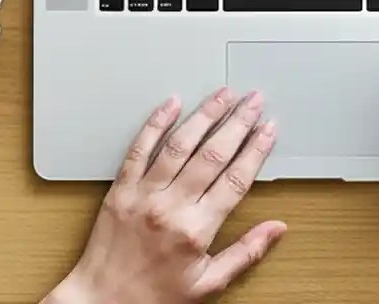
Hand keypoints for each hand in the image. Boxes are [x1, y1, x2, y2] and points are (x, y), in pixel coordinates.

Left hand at [43, 89, 284, 303]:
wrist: (101, 301)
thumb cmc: (154, 297)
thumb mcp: (208, 284)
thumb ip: (246, 252)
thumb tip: (277, 228)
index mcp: (196, 231)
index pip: (236, 180)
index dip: (256, 150)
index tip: (269, 130)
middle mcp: (170, 208)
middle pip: (213, 155)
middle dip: (238, 123)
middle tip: (254, 101)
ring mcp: (143, 195)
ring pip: (179, 145)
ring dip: (204, 115)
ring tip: (222, 95)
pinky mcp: (120, 189)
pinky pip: (139, 149)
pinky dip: (155, 124)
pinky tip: (170, 104)